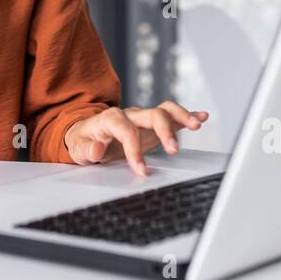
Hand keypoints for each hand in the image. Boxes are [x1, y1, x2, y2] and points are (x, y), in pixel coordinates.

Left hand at [64, 102, 209, 175]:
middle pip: (152, 115)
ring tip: (196, 125)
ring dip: (182, 116)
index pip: (126, 131)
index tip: (140, 170)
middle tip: (173, 151)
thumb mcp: (79, 149)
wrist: (87, 134)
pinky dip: (187, 115)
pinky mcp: (153, 125)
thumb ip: (88, 149)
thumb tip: (97, 147)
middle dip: (165, 131)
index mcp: (111, 119)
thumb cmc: (84, 141)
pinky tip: (202, 117)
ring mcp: (143, 118)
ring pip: (165, 110)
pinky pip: (172, 116)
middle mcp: (130, 115)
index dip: (134, 150)